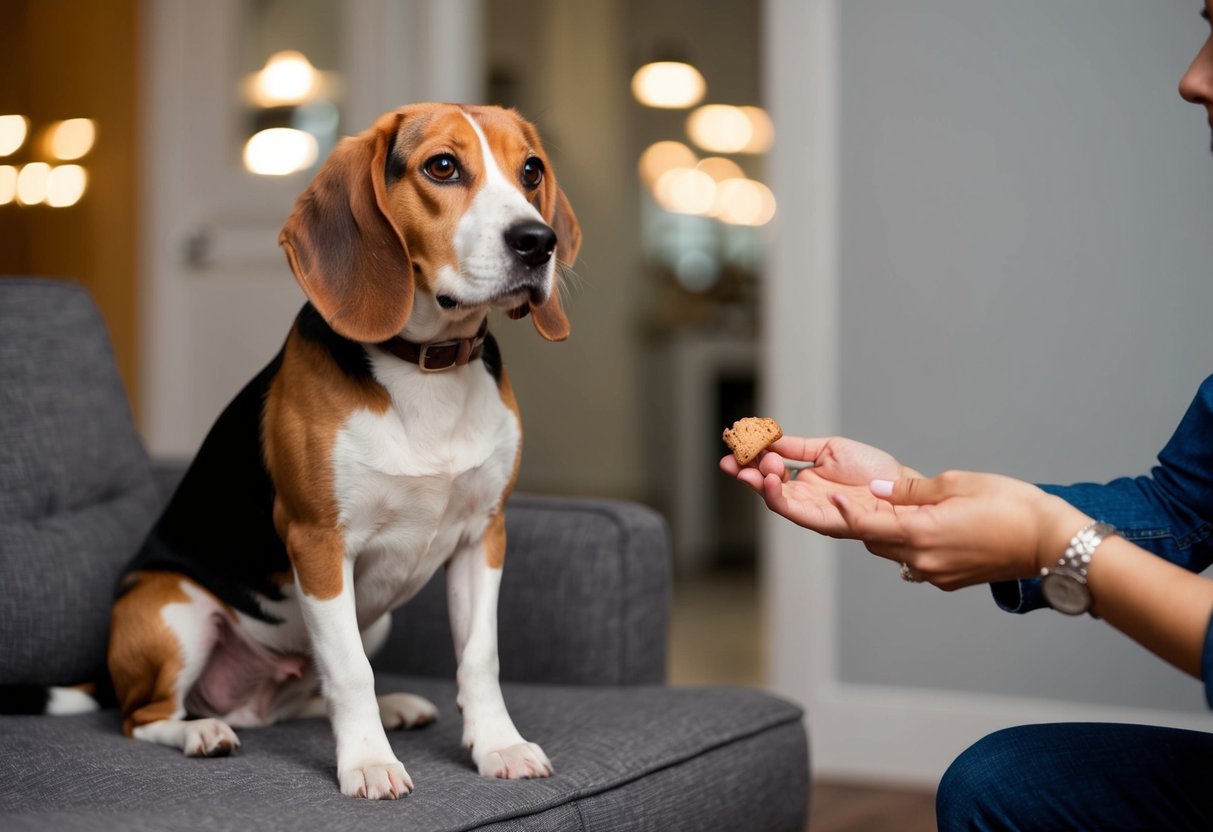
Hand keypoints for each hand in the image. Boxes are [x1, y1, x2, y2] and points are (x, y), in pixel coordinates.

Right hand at [720, 435, 920, 537]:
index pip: (770, 470)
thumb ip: (797, 447)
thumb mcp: (828, 449)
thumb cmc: (871, 469)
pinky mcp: (824, 520)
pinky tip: (772, 480)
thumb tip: (767, 439)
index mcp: (805, 480)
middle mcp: (805, 497)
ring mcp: (812, 510)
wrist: (899, 486)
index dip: (751, 461)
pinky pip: (795, 511)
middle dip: (745, 475)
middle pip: (767, 487)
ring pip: (776, 500)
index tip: (735, 447)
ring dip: (760, 485)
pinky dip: (779, 497)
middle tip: (730, 462)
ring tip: (749, 469)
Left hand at [831, 470, 1089, 589]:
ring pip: (895, 553)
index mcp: (920, 533)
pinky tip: (920, 526)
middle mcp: (922, 560)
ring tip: (887, 510)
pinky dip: (909, 545)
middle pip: (875, 541)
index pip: (867, 524)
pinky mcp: (949, 580)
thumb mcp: (956, 483)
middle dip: (863, 521)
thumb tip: (878, 491)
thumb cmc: (1010, 506)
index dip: (845, 511)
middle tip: (853, 500)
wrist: (1051, 542)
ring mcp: (935, 574)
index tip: (830, 497)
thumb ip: (910, 489)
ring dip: (886, 533)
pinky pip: (915, 562)